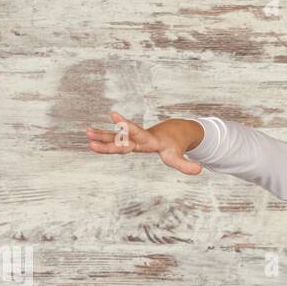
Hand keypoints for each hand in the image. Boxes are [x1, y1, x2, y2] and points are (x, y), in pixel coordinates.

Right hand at [85, 112, 203, 174]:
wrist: (176, 131)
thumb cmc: (176, 145)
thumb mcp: (179, 156)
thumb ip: (186, 164)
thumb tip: (200, 169)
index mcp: (149, 140)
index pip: (136, 133)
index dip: (126, 126)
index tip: (115, 116)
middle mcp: (139, 137)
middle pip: (121, 137)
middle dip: (106, 137)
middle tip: (89, 133)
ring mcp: (134, 138)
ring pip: (115, 137)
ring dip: (101, 135)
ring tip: (86, 132)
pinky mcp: (131, 140)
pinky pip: (116, 140)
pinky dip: (105, 139)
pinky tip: (92, 140)